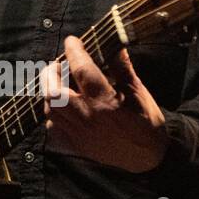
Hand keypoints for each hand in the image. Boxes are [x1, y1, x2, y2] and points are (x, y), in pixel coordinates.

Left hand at [39, 35, 169, 171]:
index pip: (81, 68)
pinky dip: (54, 115)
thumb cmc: (146, 122)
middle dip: (51, 73)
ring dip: (51, 93)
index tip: (72, 41)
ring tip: (61, 85)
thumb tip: (114, 45)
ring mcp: (78, 133)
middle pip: (53, 91)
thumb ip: (122, 68)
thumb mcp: (138, 91)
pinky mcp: (76, 145)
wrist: (149, 158)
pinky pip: (53, 128)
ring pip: (50, 109)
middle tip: (59, 65)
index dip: (74, 50)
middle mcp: (87, 116)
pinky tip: (65, 109)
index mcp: (104, 100)